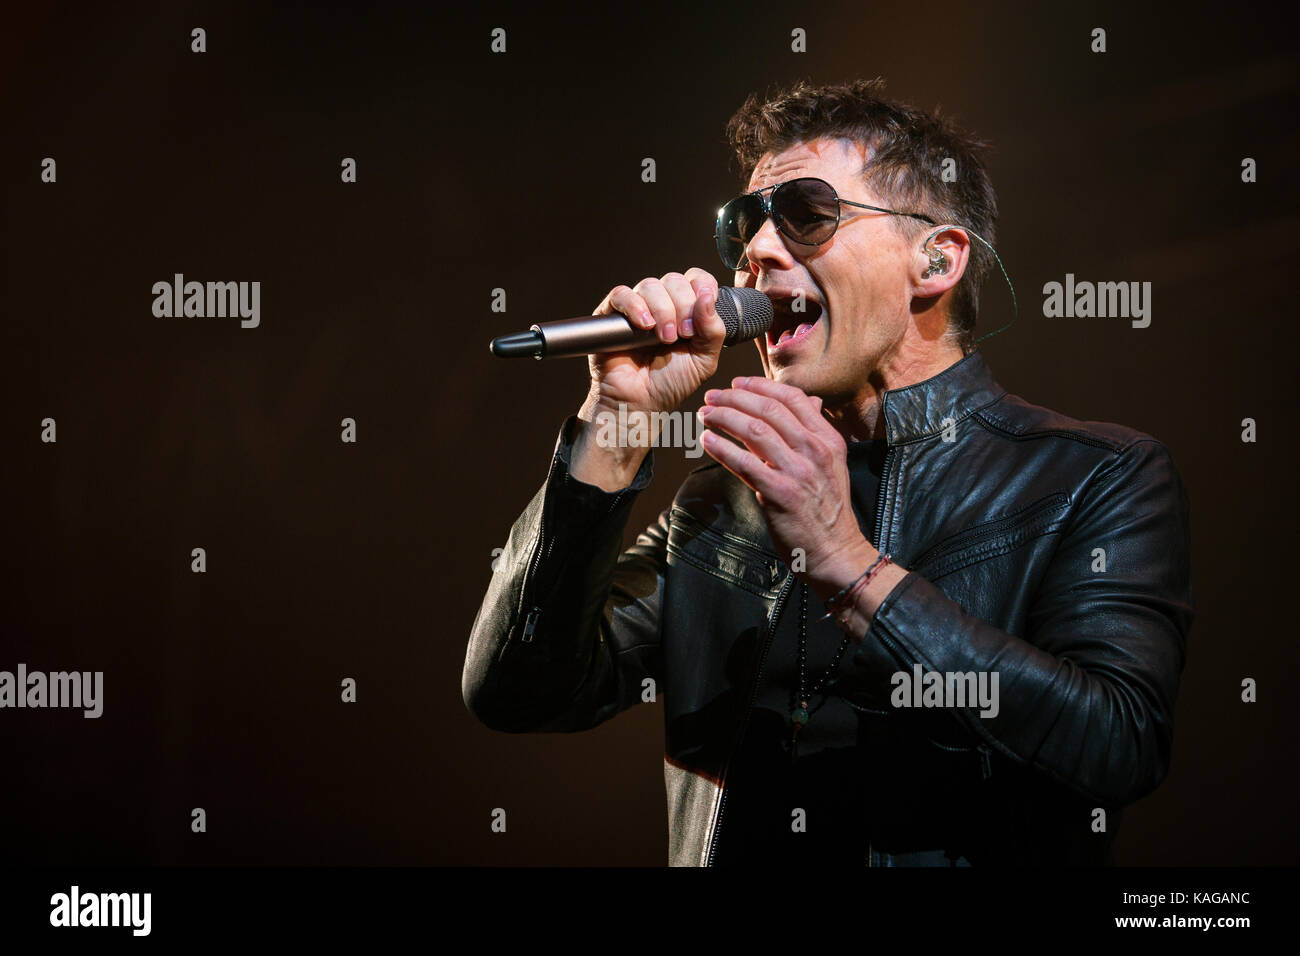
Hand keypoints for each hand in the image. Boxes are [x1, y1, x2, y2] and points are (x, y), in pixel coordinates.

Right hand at [582, 268, 726, 421]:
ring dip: (662, 311)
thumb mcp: (703, 360)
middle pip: (675, 280)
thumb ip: (714, 330)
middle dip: (683, 306)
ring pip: (650, 285)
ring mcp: (637, 308)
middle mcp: (662, 305)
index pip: (696, 279)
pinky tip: (644, 325)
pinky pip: (621, 294)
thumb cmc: (669, 385)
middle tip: (683, 334)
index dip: (702, 287)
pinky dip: (635, 306)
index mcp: (686, 310)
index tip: (704, 309)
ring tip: (663, 338)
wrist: (639, 404)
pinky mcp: (611, 315)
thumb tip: (708, 298)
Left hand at [697, 376, 876, 599]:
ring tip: (705, 415)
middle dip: (735, 398)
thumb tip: (809, 401)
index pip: (793, 398)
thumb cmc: (828, 508)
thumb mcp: (832, 463)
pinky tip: (707, 441)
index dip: (761, 386)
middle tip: (711, 397)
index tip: (737, 384)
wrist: (836, 550)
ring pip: (755, 431)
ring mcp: (797, 472)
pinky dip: (722, 449)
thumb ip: (817, 431)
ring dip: (724, 418)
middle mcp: (814, 450)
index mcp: (827, 439)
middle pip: (769, 410)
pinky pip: (745, 464)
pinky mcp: (779, 493)